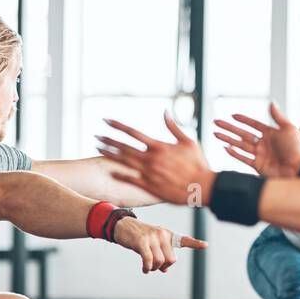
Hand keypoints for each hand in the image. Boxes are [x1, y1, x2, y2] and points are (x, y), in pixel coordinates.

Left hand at [97, 112, 216, 207]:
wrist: (203, 187)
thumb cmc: (198, 164)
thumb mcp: (188, 141)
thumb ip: (173, 127)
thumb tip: (165, 112)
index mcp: (159, 146)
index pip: (132, 132)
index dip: (117, 125)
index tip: (106, 120)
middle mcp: (151, 158)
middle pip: (124, 147)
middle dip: (108, 140)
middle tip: (96, 135)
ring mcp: (149, 173)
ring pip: (124, 162)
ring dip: (109, 154)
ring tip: (98, 148)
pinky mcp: (150, 186)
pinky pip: (131, 180)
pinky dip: (119, 175)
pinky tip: (110, 171)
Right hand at [112, 216, 205, 273]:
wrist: (122, 226)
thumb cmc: (139, 237)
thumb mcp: (153, 244)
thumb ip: (161, 254)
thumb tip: (164, 270)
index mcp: (168, 235)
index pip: (184, 240)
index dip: (195, 243)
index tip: (206, 245)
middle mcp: (162, 234)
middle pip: (171, 259)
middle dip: (163, 267)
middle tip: (155, 267)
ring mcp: (152, 237)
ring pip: (160, 262)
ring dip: (153, 268)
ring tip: (148, 266)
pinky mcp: (142, 242)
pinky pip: (149, 260)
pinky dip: (147, 267)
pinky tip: (144, 269)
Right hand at [213, 103, 299, 178]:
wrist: (298, 169)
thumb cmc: (296, 149)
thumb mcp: (288, 129)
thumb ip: (278, 116)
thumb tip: (271, 102)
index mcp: (270, 134)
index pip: (253, 124)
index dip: (243, 120)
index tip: (233, 115)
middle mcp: (263, 144)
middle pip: (242, 134)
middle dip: (229, 128)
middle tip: (216, 122)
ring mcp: (260, 155)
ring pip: (240, 145)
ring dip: (227, 139)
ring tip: (216, 134)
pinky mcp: (258, 165)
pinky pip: (243, 158)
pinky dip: (234, 153)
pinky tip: (225, 147)